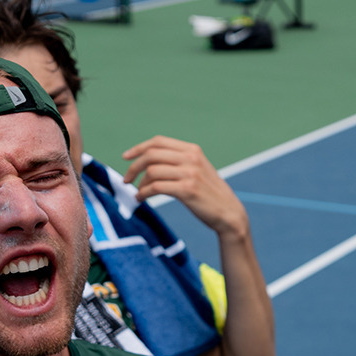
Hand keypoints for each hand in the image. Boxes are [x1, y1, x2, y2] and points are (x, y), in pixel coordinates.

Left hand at [120, 136, 250, 241]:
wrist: (229, 213)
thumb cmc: (209, 194)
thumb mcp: (197, 170)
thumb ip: (178, 162)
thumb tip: (148, 162)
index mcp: (192, 150)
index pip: (158, 141)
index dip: (138, 148)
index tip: (126, 157)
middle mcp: (191, 158)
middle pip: (151, 155)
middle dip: (134, 167)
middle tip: (126, 179)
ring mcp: (190, 173)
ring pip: (152, 171)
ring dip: (139, 183)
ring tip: (138, 193)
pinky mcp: (187, 190)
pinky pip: (156, 187)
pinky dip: (144, 193)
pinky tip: (141, 199)